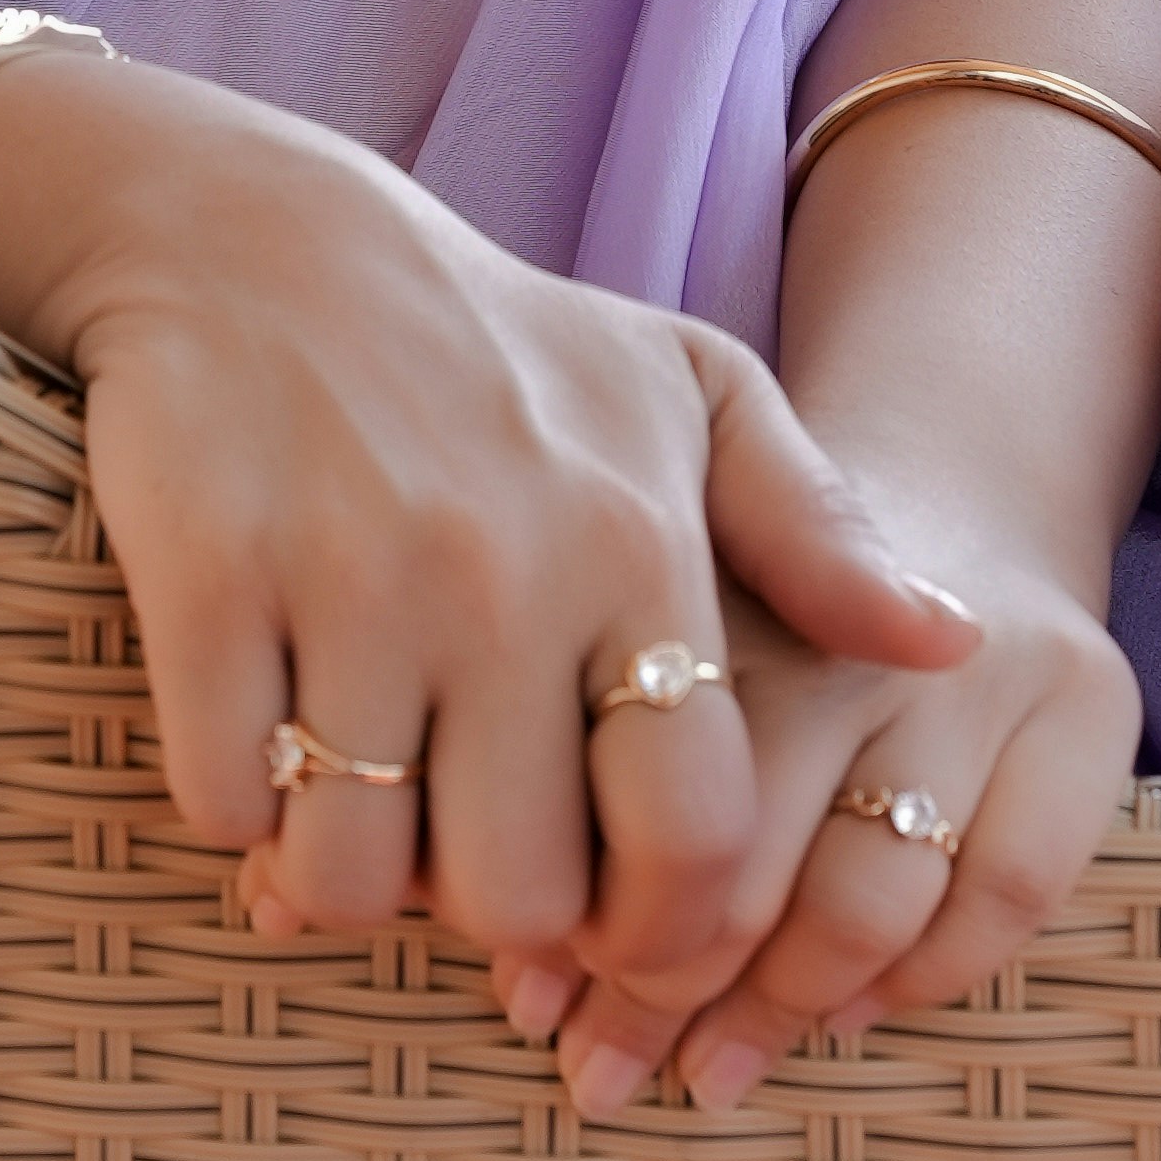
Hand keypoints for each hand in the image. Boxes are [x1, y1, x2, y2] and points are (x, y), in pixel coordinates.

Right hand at [0, 60, 981, 999]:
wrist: (248, 230)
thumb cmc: (495, 337)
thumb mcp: (684, 392)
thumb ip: (816, 533)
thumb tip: (954, 646)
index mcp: (636, 543)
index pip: (694, 838)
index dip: (657, 930)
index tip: (611, 916)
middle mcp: (503, 570)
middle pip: (519, 896)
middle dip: (488, 907)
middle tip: (460, 835)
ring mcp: (346, 576)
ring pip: (356, 876)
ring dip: (345, 873)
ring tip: (355, 786)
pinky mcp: (205, 577)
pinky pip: (224, 806)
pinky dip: (234, 808)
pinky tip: (258, 728)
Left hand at [510, 505, 1139, 1116]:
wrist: (945, 476)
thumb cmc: (760, 584)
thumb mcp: (663, 604)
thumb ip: (590, 768)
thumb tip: (527, 983)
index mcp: (728, 577)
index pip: (652, 800)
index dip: (596, 919)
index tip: (537, 994)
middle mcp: (856, 624)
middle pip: (752, 868)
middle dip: (665, 987)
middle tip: (602, 1065)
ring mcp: (985, 660)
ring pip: (874, 902)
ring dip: (781, 1011)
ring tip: (710, 1069)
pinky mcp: (1091, 698)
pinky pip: (1009, 894)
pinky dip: (924, 977)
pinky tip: (848, 1013)